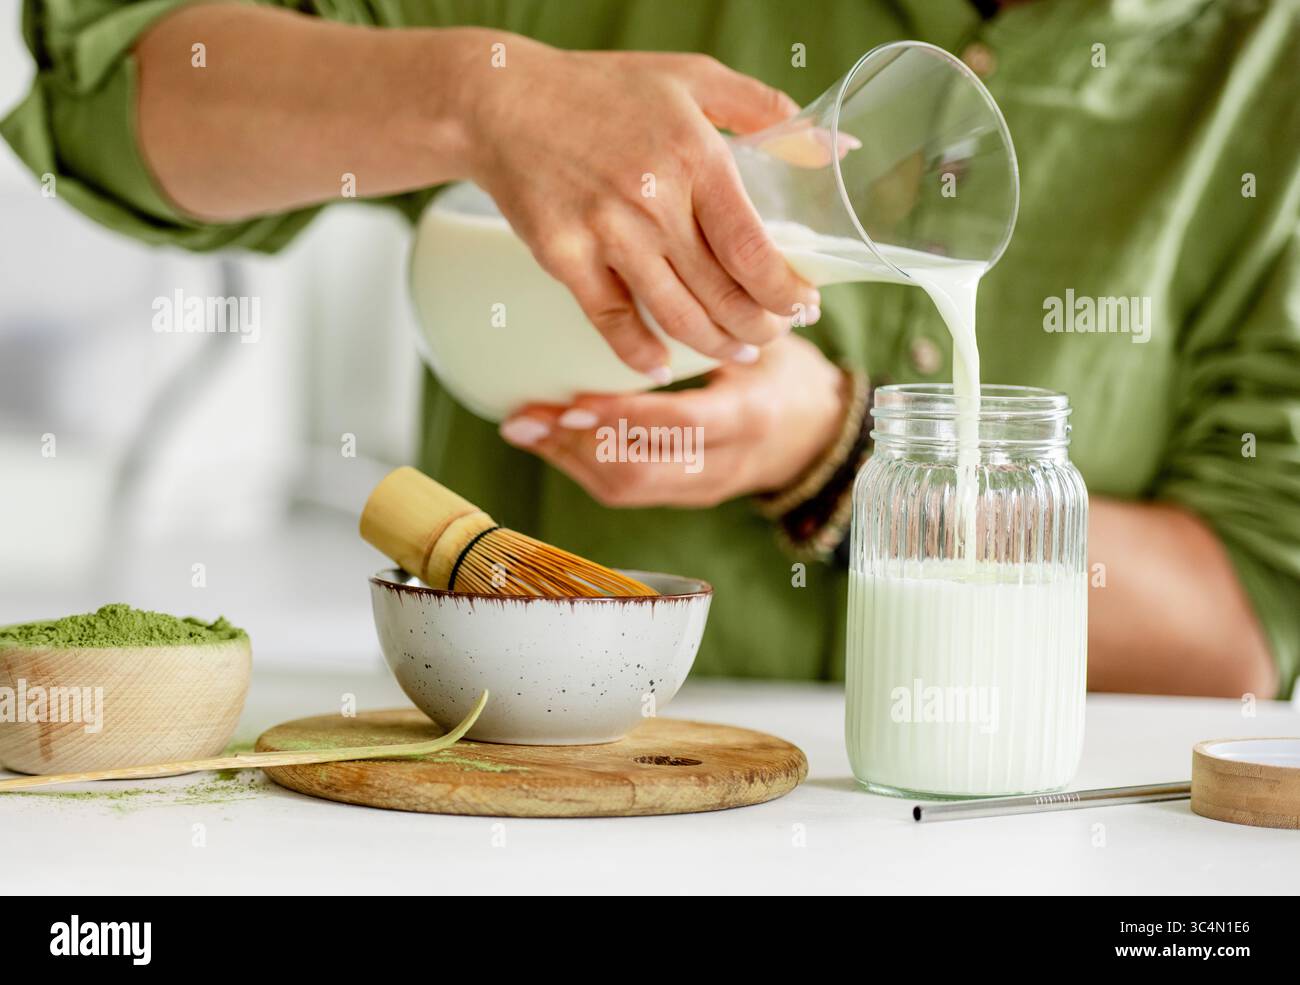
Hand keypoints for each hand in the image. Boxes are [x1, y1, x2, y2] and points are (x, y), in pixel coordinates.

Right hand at [462, 36, 822, 380]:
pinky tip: (662, 365)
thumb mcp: (690, 76)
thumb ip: (763, 108)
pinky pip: (612, 321)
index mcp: (695, 157)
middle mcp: (654, 201)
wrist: (505, 102)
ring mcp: (607, 234)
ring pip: (676, 316)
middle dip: (758, 328)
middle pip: (722, 294)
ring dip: (713, 346)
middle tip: (771, 335)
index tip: (805, 307)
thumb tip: (834, 145)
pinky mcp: (565, 258)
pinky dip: (640, 353)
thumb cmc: (604, 89)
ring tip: (735, 351)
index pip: (754, 250)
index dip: (785, 292)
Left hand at [498, 335, 849, 507]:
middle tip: (526, 417)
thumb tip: (646, 271)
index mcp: (748, 416)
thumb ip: (713, 319)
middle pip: (640, 471)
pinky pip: (626, 490)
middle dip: (576, 447)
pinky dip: (582, 465)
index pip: (680, 426)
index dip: (625, 418)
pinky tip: (549, 441)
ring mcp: (702, 487)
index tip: (573, 401)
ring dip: (568, 459)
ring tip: (523, 427)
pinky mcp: (684, 496)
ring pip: (625, 488)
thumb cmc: (784, 368)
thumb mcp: (763, 336)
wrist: (817, 434)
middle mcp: (724, 463)